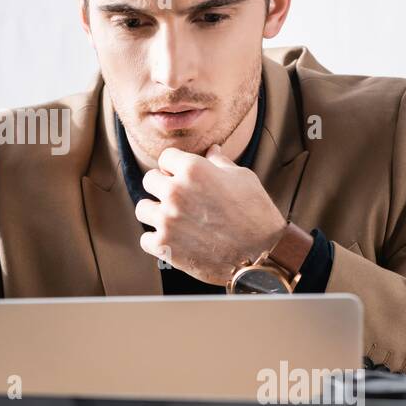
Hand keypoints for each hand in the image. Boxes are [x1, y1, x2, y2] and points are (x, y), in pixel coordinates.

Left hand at [134, 144, 287, 285]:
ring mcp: (167, 220)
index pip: (165, 157)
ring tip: (173, 219)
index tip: (182, 177)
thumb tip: (212, 150)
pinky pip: (145, 239)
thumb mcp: (242, 178)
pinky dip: (157, 241)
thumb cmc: (256, 213)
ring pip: (142, 209)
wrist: (262, 254)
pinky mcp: (165, 246)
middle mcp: (175, 192)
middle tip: (179, 199)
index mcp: (193, 169)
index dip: (175, 167)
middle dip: (163, 187)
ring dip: (155, 213)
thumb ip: (220, 163)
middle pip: (149, 180)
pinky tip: (174, 240)